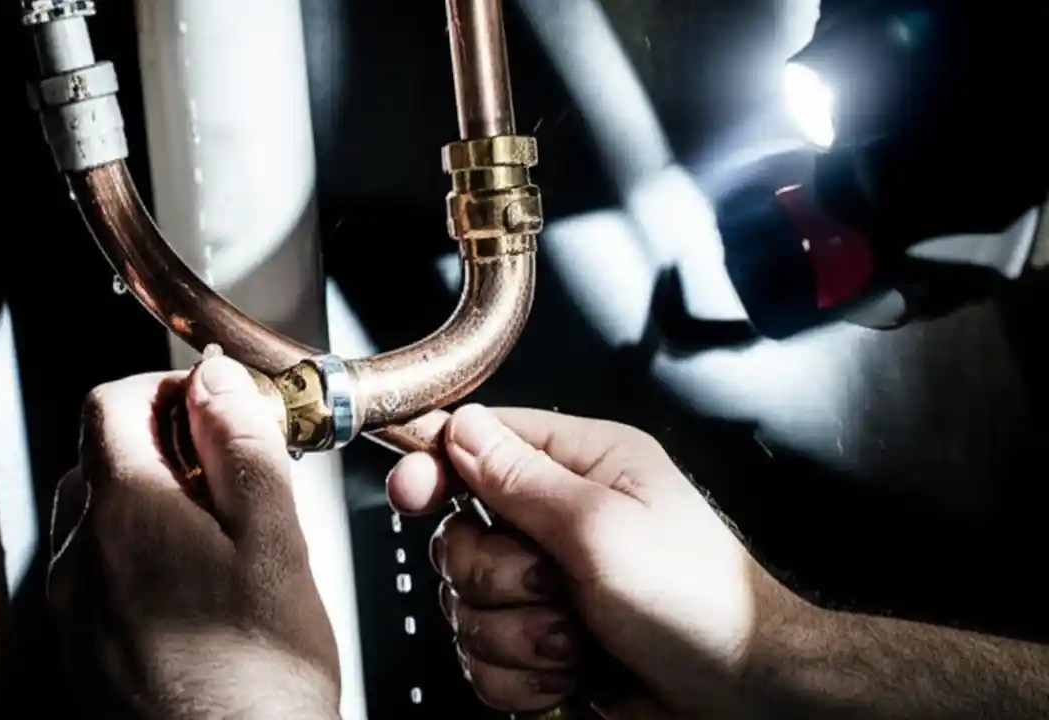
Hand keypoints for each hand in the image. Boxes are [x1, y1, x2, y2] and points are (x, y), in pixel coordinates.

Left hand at [48, 355, 339, 718]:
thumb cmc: (259, 674)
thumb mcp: (273, 537)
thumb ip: (240, 444)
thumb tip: (214, 378)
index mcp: (125, 511)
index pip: (112, 402)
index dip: (167, 388)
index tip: (216, 406)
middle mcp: (80, 556)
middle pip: (102, 456)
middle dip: (164, 444)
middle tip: (230, 471)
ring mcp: (72, 608)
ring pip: (98, 517)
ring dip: (149, 501)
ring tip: (219, 535)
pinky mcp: (82, 649)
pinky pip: (97, 574)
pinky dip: (137, 555)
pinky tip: (196, 589)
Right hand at [387, 405, 798, 717]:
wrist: (744, 697)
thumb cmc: (702, 603)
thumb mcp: (605, 528)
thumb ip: (522, 478)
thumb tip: (462, 428)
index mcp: (583, 467)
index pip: (481, 444)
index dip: (438, 466)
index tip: (415, 492)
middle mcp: (559, 521)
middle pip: (458, 533)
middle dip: (495, 576)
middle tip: (549, 586)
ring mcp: (547, 588)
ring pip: (465, 604)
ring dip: (515, 635)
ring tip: (574, 640)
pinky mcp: (541, 644)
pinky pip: (482, 659)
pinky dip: (519, 677)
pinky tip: (567, 674)